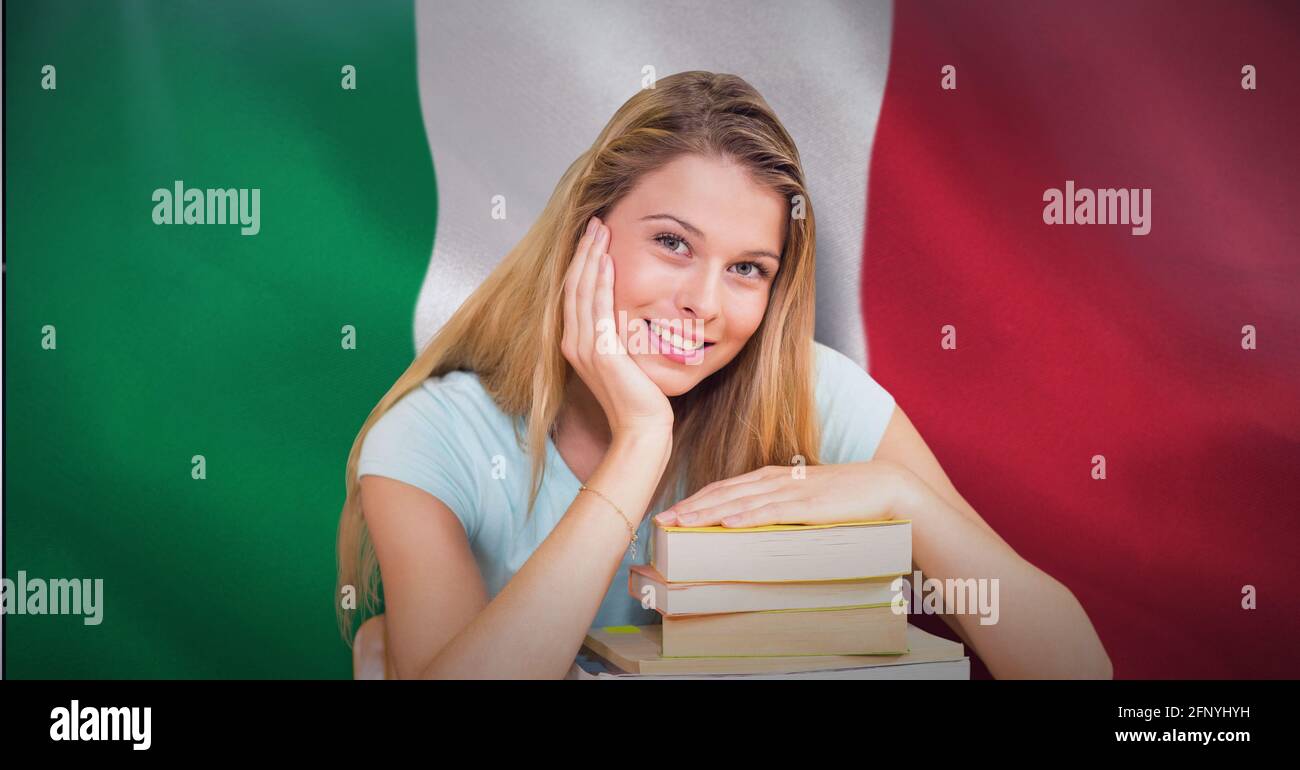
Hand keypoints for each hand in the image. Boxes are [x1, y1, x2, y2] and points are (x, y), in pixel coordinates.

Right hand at [561, 216, 673, 437]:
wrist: (641, 427)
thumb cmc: (639, 397)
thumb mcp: (625, 359)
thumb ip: (618, 335)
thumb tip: (628, 313)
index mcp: (576, 344)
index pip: (574, 293)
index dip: (581, 263)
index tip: (593, 237)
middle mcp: (574, 343)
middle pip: (573, 286)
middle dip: (584, 251)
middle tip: (595, 223)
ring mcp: (584, 347)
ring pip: (582, 291)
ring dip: (590, 257)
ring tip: (600, 231)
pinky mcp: (600, 351)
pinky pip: (597, 307)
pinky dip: (599, 282)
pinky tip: (605, 260)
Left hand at [653, 461, 914, 527]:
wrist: (883, 487)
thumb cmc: (842, 498)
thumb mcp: (802, 501)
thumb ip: (776, 509)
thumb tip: (749, 527)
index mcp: (771, 478)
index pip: (724, 488)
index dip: (694, 500)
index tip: (670, 513)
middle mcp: (775, 480)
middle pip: (723, 492)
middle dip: (690, 506)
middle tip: (661, 520)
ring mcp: (791, 491)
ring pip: (740, 500)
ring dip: (708, 512)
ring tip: (682, 522)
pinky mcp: (809, 504)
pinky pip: (772, 511)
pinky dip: (748, 516)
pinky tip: (728, 523)